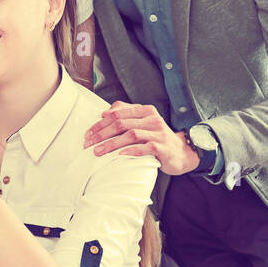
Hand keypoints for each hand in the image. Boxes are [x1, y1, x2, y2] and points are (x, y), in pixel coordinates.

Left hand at [83, 102, 198, 175]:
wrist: (180, 152)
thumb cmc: (156, 137)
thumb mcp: (142, 122)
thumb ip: (125, 113)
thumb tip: (104, 112)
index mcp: (145, 111)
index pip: (117, 114)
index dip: (100, 124)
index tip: (87, 134)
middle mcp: (152, 119)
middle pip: (121, 123)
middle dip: (101, 134)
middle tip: (88, 144)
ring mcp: (159, 133)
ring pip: (131, 135)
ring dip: (112, 144)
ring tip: (98, 151)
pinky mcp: (163, 147)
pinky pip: (145, 148)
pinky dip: (131, 151)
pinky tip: (120, 155)